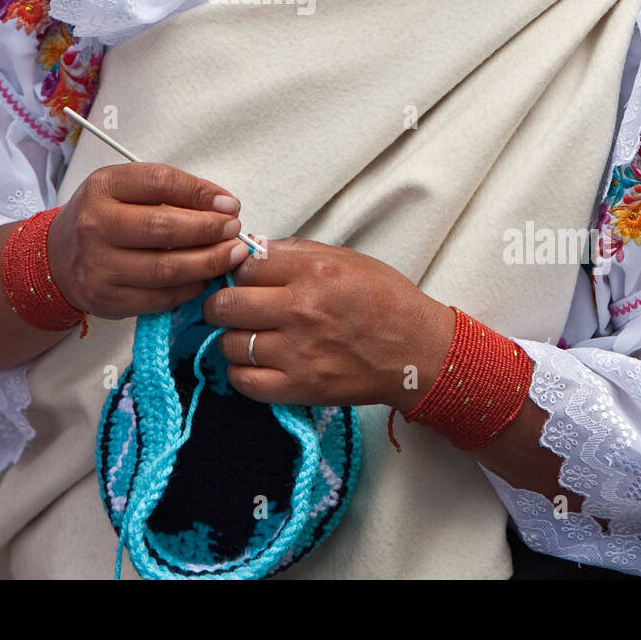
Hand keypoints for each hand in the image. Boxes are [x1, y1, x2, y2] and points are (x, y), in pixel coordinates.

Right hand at [46, 163, 248, 320]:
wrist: (59, 258)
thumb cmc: (104, 218)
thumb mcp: (126, 190)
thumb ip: (170, 192)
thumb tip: (223, 205)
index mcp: (103, 187)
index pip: (160, 182)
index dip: (200, 193)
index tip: (229, 203)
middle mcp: (95, 225)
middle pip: (164, 227)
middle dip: (209, 230)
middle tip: (234, 230)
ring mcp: (98, 266)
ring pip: (165, 268)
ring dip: (208, 262)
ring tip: (231, 255)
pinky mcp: (107, 299)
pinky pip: (160, 298)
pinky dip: (190, 289)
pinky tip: (206, 278)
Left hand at [201, 237, 455, 410]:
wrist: (419, 352)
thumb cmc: (386, 300)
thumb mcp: (345, 259)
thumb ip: (295, 254)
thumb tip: (251, 251)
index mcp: (312, 271)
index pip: (242, 265)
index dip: (235, 270)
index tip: (241, 278)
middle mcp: (300, 310)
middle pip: (224, 305)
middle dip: (221, 304)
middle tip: (232, 307)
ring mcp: (297, 352)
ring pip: (228, 344)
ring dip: (232, 339)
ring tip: (248, 336)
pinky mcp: (300, 388)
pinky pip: (244, 382)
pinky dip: (241, 372)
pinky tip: (255, 362)